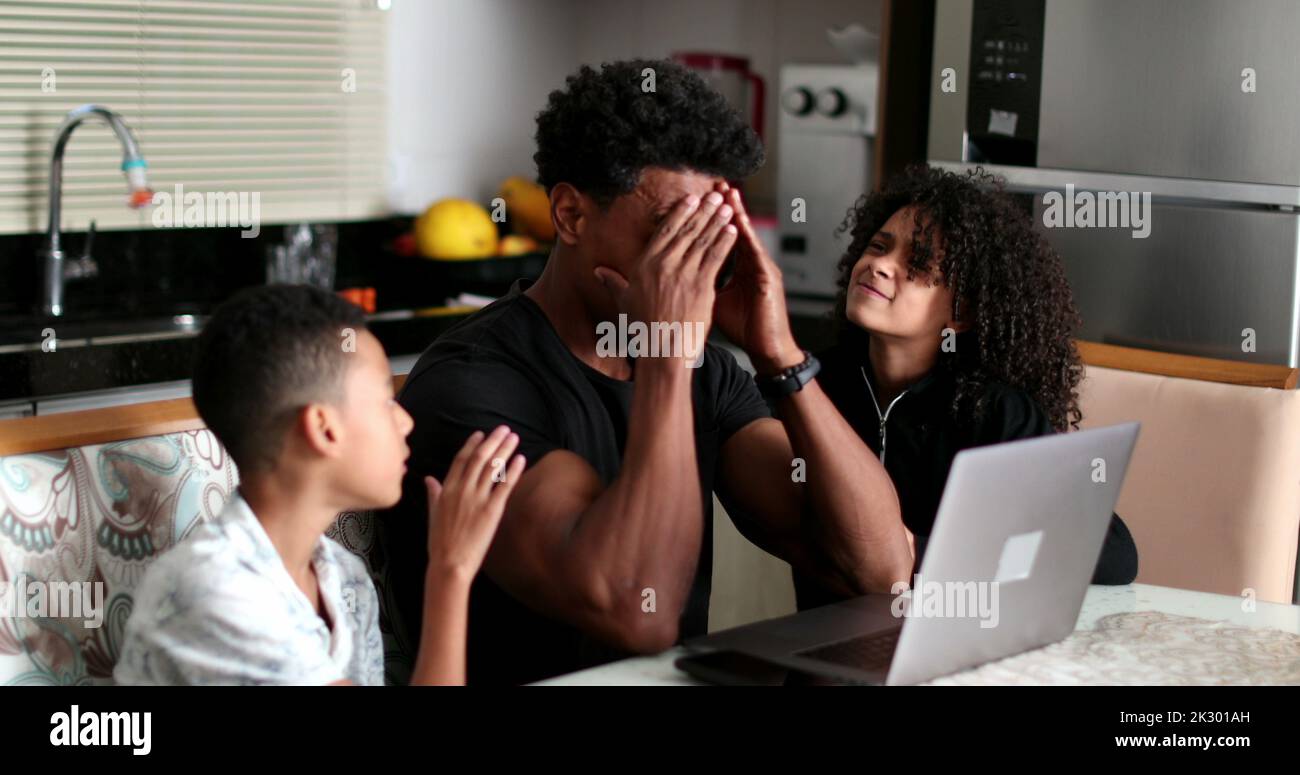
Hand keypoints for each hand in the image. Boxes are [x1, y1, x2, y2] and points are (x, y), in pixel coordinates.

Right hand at [424, 426, 526, 580]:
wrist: (449, 565)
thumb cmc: (439, 543)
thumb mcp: (432, 514)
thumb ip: (433, 494)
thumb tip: (429, 479)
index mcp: (446, 490)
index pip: (461, 460)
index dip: (472, 445)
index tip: (481, 434)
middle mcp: (461, 490)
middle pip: (479, 458)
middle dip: (493, 441)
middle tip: (504, 429)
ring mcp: (476, 499)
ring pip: (492, 467)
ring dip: (504, 450)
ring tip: (514, 438)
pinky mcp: (491, 510)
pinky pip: (504, 485)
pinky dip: (513, 470)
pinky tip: (521, 459)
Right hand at [593, 191, 737, 364]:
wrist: (662, 350)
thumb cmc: (643, 328)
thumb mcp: (624, 302)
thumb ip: (614, 282)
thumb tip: (598, 271)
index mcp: (645, 265)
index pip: (665, 231)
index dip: (680, 212)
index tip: (690, 199)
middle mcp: (664, 265)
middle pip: (686, 230)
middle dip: (702, 210)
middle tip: (714, 195)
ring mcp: (684, 274)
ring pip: (703, 240)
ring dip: (716, 220)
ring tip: (725, 207)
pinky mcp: (702, 286)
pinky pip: (715, 257)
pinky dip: (725, 241)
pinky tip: (732, 230)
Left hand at [711, 183, 802, 374]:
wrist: (767, 347)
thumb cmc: (744, 326)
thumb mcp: (715, 301)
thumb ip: (700, 285)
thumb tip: (675, 278)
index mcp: (739, 266)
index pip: (721, 237)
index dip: (710, 220)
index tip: (697, 201)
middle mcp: (752, 262)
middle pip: (734, 229)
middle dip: (723, 207)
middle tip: (713, 184)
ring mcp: (762, 267)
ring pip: (747, 235)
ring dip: (737, 214)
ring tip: (728, 193)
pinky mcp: (769, 278)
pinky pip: (756, 254)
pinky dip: (747, 238)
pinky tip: (739, 224)